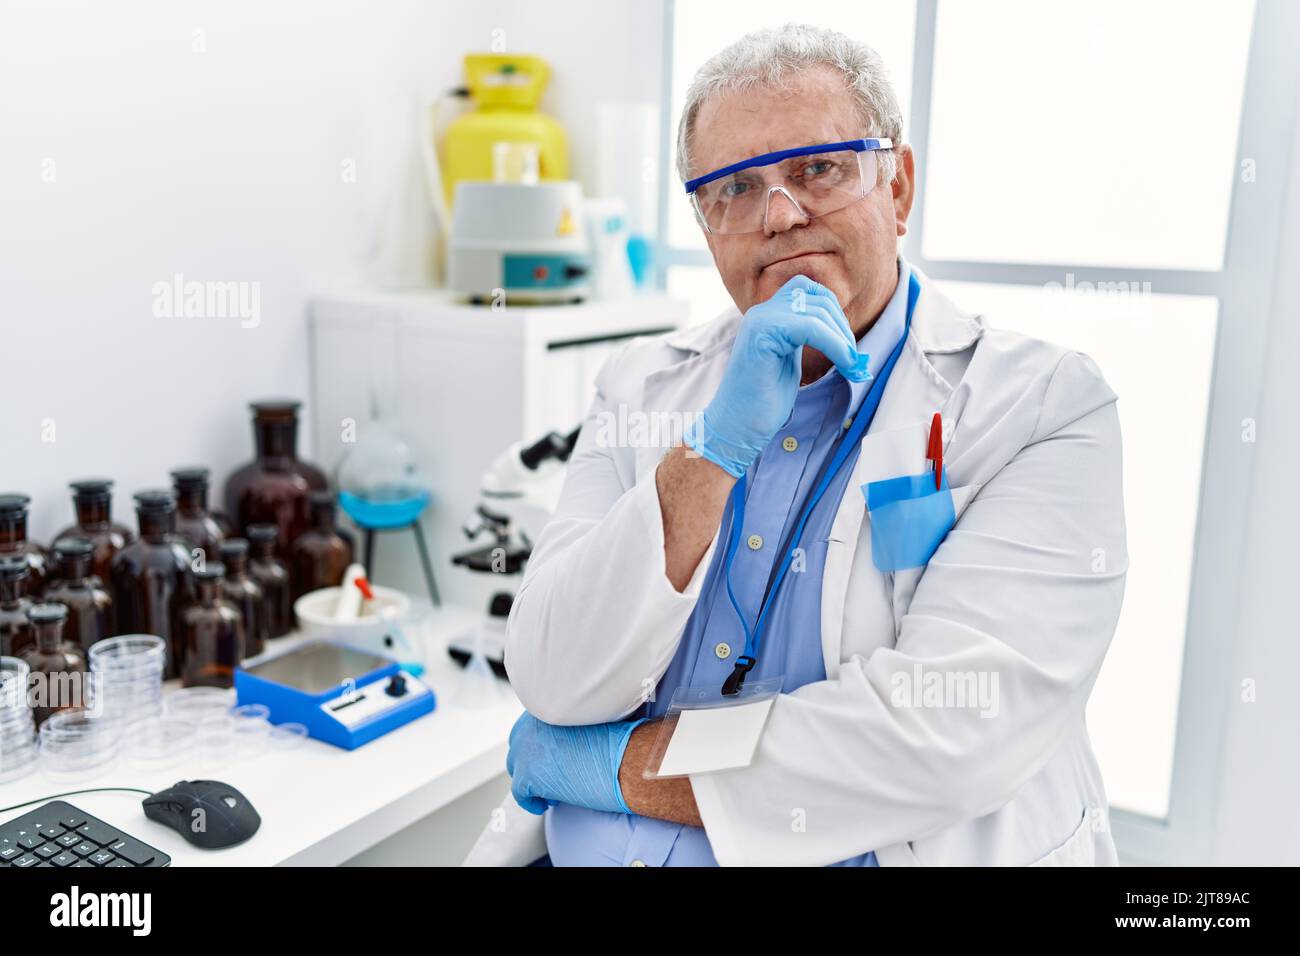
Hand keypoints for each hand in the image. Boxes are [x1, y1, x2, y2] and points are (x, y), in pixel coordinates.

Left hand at [507, 712, 645, 814]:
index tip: (553, 755)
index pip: (530, 725)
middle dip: (531, 759)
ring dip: (532, 778)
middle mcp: (532, 725)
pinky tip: (548, 803)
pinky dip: (532, 801)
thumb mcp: (592, 718)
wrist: (626, 759)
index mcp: (548, 707)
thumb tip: (567, 741)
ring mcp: (527, 750)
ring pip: (517, 767)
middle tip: (550, 773)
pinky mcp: (528, 775)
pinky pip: (520, 793)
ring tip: (552, 790)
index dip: (540, 743)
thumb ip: (572, 722)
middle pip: (518, 744)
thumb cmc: (620, 739)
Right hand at [685, 275, 869, 476]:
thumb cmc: (762, 401)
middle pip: (817, 298)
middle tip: (853, 359)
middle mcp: (762, 312)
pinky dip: (834, 345)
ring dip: (842, 339)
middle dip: (842, 328)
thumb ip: (805, 338)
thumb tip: (843, 334)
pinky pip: (811, 327)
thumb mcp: (789, 360)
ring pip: (817, 313)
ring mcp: (760, 321)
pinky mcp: (763, 334)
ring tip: (850, 364)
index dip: (834, 312)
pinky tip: (843, 363)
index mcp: (767, 315)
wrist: (736, 425)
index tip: (846, 344)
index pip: (809, 290)